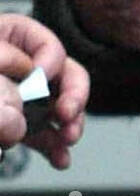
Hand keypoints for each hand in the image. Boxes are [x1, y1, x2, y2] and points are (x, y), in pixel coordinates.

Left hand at [0, 15, 89, 168]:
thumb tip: (18, 123)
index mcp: (9, 36)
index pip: (46, 44)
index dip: (50, 64)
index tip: (40, 82)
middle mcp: (21, 65)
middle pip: (64, 75)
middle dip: (73, 97)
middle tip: (67, 114)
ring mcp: (21, 96)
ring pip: (59, 107)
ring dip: (69, 125)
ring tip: (67, 139)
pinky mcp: (16, 122)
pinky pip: (42, 133)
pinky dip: (53, 147)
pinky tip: (60, 159)